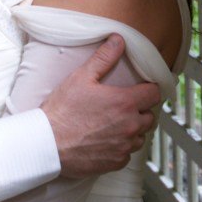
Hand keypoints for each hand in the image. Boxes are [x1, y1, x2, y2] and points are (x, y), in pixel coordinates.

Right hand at [42, 35, 161, 179]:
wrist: (47, 144)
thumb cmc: (62, 110)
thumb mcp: (81, 77)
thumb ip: (104, 58)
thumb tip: (119, 40)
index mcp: (125, 103)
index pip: (155, 94)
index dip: (148, 90)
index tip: (140, 90)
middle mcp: (130, 126)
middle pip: (150, 117)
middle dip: (140, 111)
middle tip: (122, 107)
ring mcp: (124, 146)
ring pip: (140, 137)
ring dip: (133, 130)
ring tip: (114, 124)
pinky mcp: (116, 162)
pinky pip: (128, 154)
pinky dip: (121, 148)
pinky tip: (106, 140)